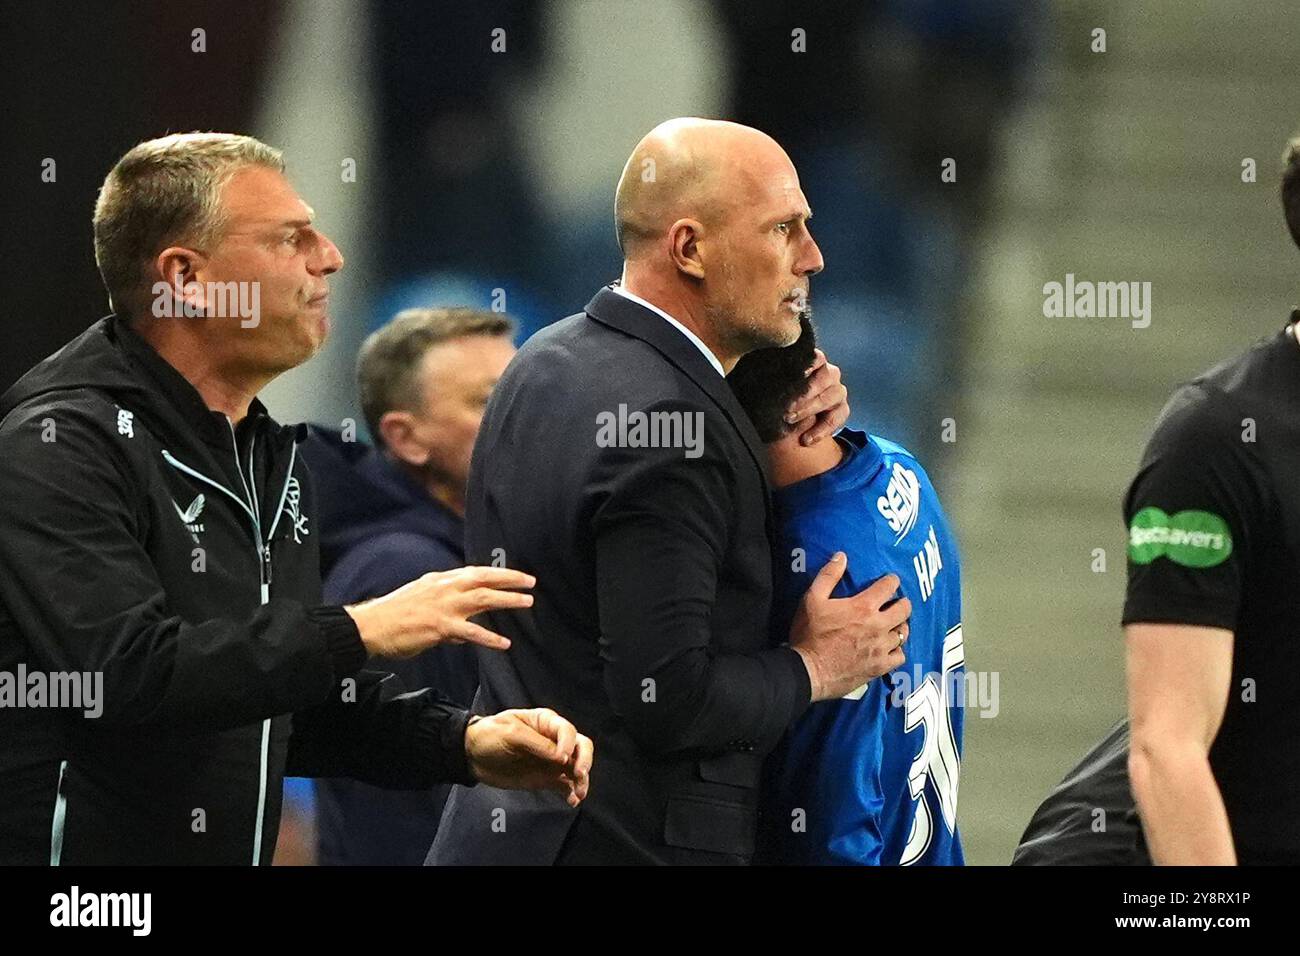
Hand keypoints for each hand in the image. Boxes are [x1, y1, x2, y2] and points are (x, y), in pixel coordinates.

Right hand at [345, 566, 534, 658]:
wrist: (370, 626)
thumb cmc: (393, 617)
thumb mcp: (421, 603)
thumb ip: (446, 613)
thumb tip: (465, 633)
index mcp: (439, 580)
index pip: (474, 573)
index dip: (498, 573)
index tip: (516, 575)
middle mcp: (443, 588)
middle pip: (484, 579)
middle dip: (510, 579)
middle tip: (531, 582)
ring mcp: (443, 607)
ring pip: (483, 599)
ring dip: (507, 600)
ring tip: (527, 603)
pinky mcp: (439, 627)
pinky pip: (471, 632)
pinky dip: (490, 637)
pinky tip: (505, 643)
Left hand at [465, 708, 593, 806]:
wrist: (472, 756)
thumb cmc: (489, 736)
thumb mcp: (510, 734)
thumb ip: (536, 744)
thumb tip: (562, 757)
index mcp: (545, 722)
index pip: (567, 730)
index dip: (569, 743)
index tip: (562, 758)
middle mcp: (553, 740)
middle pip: (580, 746)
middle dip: (585, 760)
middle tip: (579, 775)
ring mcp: (552, 760)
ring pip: (576, 767)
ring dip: (581, 780)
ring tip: (579, 794)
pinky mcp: (547, 778)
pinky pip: (565, 785)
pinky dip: (572, 792)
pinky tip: (572, 801)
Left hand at [783, 349, 848, 445]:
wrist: (790, 420)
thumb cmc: (781, 398)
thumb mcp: (777, 388)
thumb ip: (776, 381)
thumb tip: (762, 377)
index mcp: (814, 363)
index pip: (816, 357)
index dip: (809, 363)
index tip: (799, 373)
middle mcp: (829, 374)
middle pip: (825, 377)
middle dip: (804, 393)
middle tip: (786, 405)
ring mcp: (838, 391)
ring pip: (830, 397)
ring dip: (809, 409)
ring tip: (789, 420)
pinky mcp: (842, 409)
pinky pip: (836, 418)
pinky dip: (821, 430)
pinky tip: (806, 439)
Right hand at [789, 554, 910, 700]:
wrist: (808, 670)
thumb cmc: (809, 634)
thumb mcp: (812, 599)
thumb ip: (828, 576)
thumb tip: (841, 556)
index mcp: (863, 606)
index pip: (888, 587)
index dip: (891, 580)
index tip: (890, 580)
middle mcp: (878, 625)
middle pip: (904, 609)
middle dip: (902, 602)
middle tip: (897, 602)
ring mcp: (881, 648)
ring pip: (903, 633)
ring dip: (900, 626)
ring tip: (894, 624)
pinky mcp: (880, 666)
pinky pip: (900, 656)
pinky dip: (897, 650)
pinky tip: (890, 648)